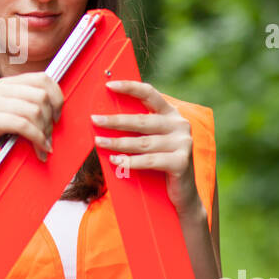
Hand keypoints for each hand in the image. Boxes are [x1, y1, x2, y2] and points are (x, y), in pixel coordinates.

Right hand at [0, 71, 63, 175]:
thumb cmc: (4, 143)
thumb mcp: (22, 118)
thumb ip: (35, 105)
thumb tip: (60, 101)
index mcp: (5, 84)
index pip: (41, 79)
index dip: (56, 98)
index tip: (57, 117)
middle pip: (40, 95)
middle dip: (49, 119)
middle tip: (49, 137)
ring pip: (33, 110)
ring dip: (44, 131)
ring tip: (44, 146)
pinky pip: (22, 124)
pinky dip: (36, 138)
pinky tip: (40, 149)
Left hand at [91, 79, 201, 217]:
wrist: (183, 193)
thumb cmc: (161, 162)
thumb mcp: (152, 140)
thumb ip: (139, 127)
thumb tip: (105, 118)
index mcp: (171, 114)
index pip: (150, 94)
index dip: (130, 87)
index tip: (108, 85)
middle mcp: (180, 125)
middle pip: (142, 120)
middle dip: (115, 120)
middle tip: (95, 120)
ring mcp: (183, 143)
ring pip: (143, 142)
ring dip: (117, 142)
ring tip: (99, 142)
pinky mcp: (181, 162)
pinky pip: (150, 161)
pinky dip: (130, 161)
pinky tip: (115, 159)